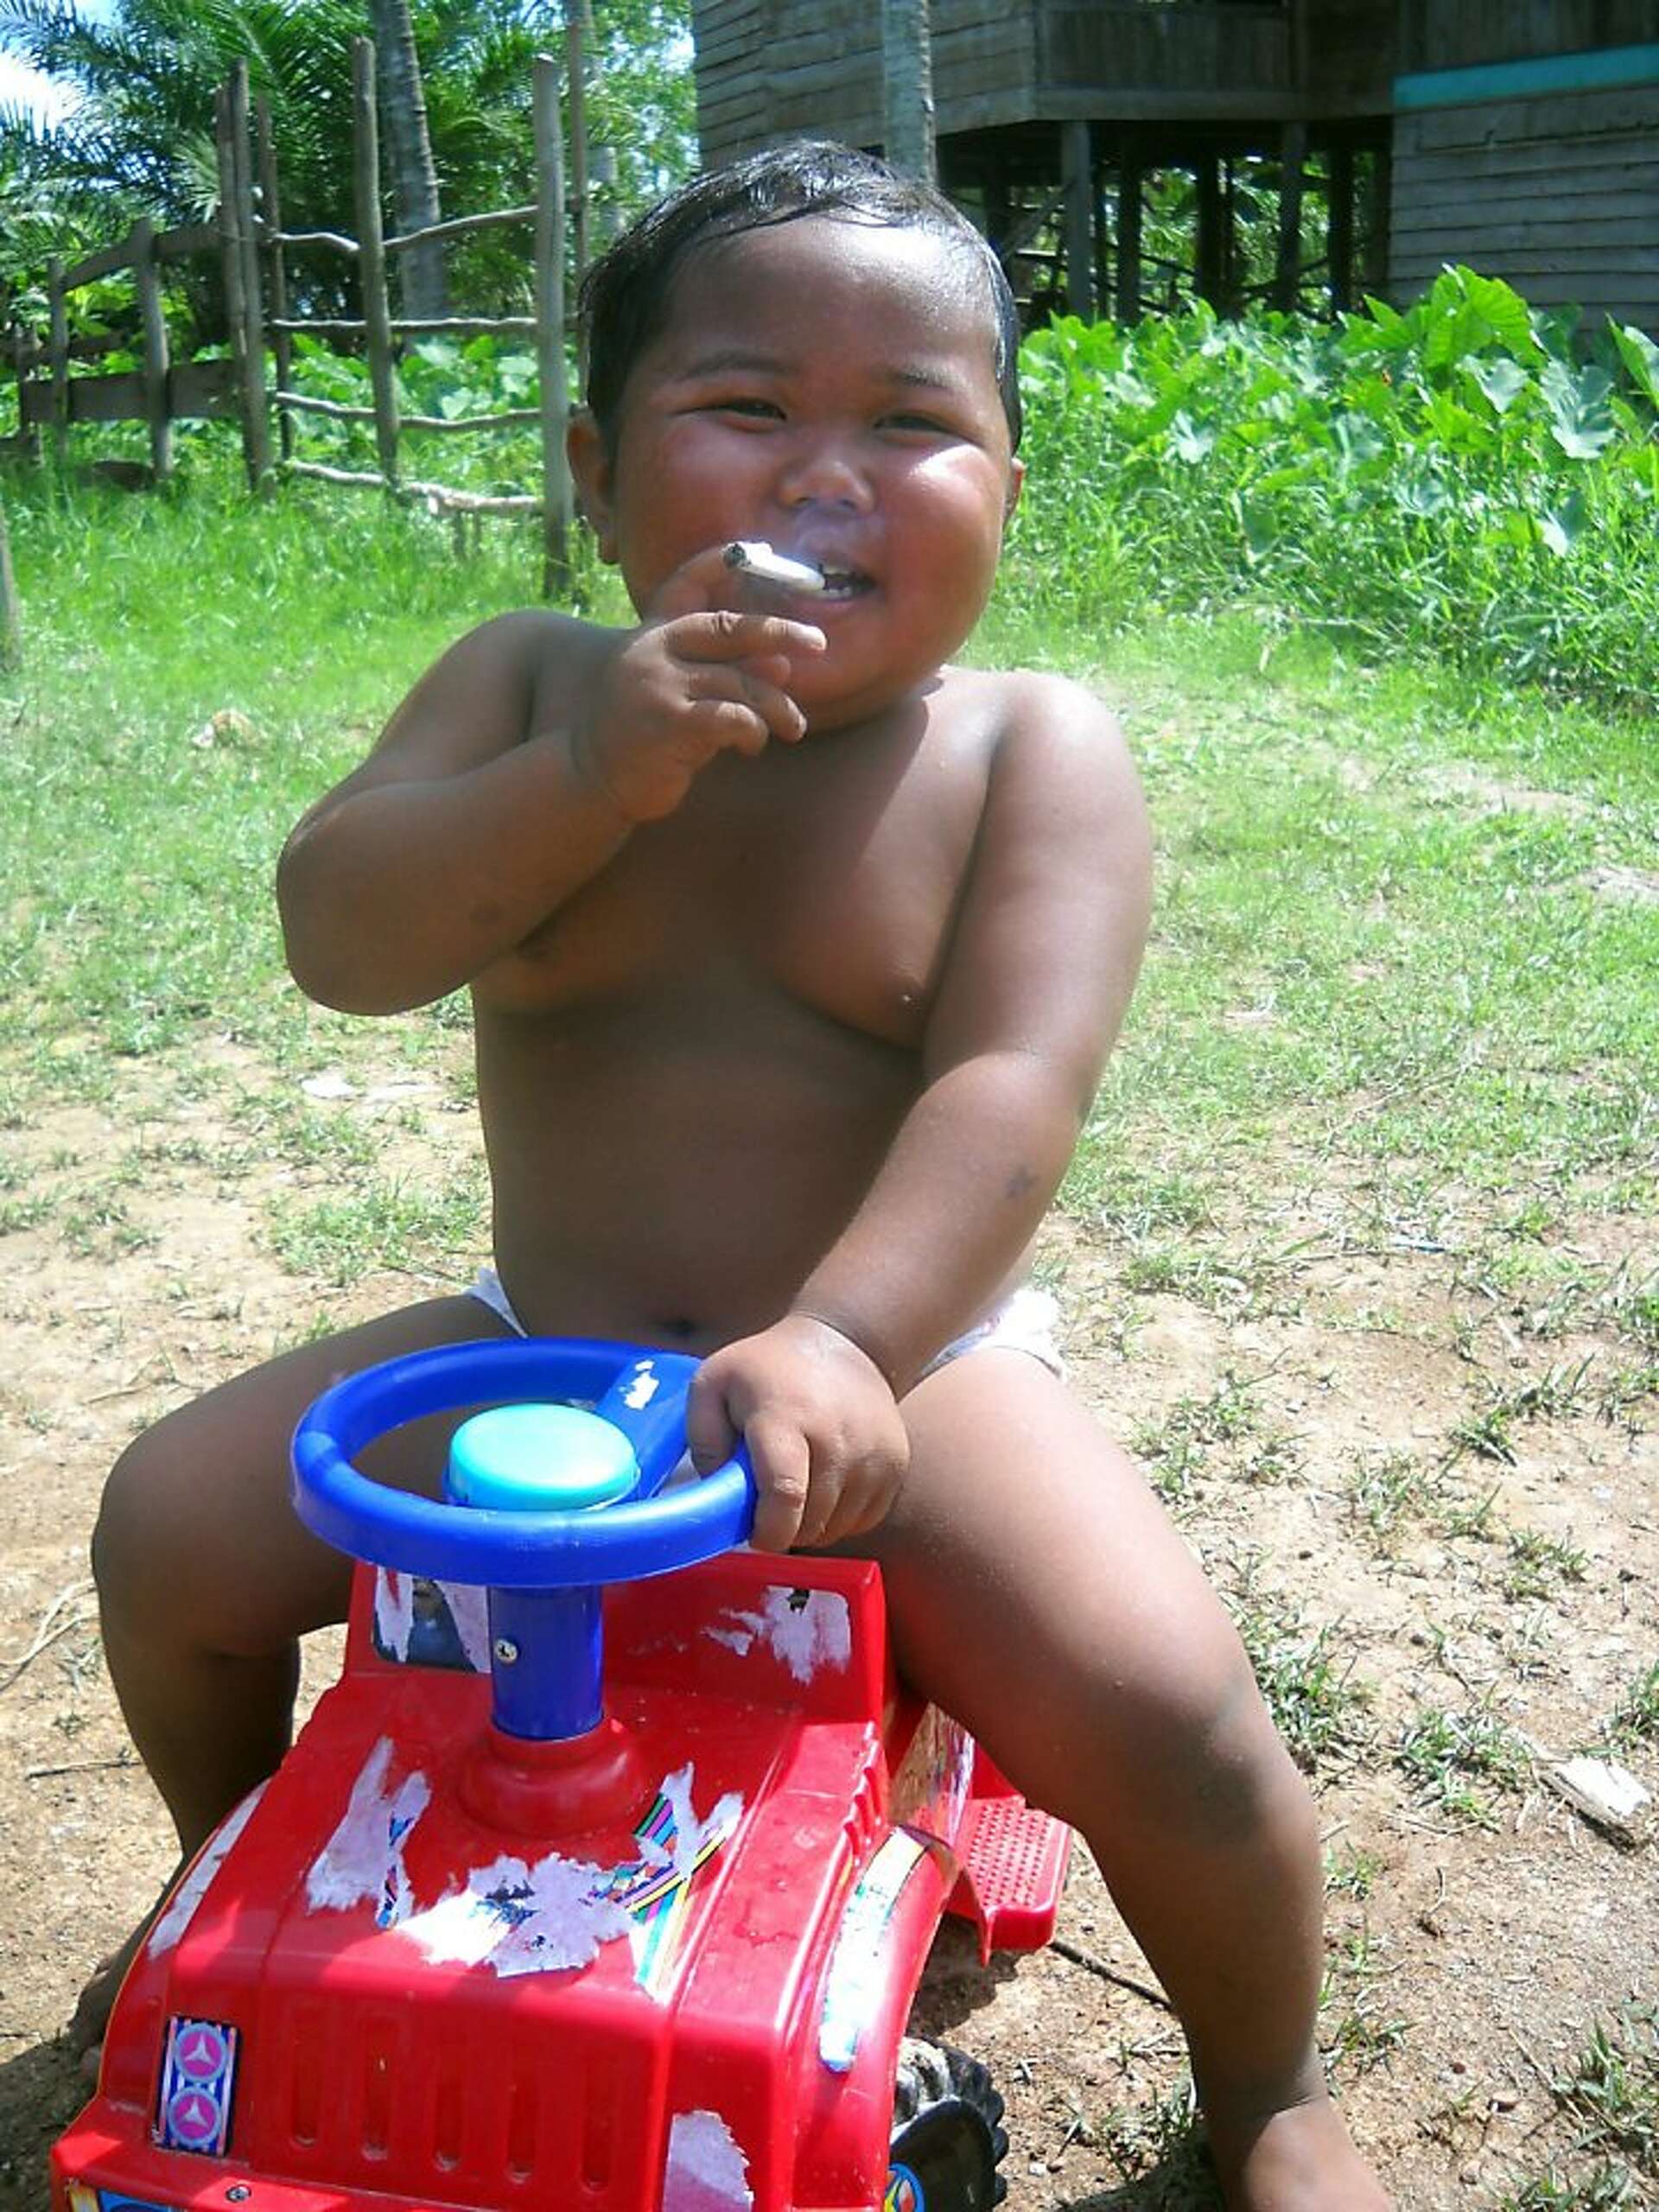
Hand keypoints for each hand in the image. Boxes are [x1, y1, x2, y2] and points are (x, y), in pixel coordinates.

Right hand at [573, 545, 826, 823]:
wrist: (594, 776)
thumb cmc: (644, 734)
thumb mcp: (681, 693)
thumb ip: (723, 674)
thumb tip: (783, 664)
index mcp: (653, 635)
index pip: (684, 586)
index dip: (715, 563)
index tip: (748, 547)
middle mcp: (654, 650)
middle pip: (728, 628)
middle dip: (781, 633)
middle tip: (819, 644)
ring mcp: (659, 684)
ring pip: (742, 684)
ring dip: (777, 708)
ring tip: (793, 728)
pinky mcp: (669, 722)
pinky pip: (733, 718)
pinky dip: (754, 731)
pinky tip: (752, 746)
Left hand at [687, 1316, 909, 1553]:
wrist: (846, 1343)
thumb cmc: (768, 1368)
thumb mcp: (713, 1382)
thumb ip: (702, 1438)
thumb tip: (716, 1488)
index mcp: (786, 1418)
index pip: (784, 1495)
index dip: (767, 1531)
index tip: (753, 1532)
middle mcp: (837, 1439)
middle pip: (810, 1521)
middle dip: (782, 1528)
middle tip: (767, 1504)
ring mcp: (873, 1455)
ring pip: (836, 1528)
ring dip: (810, 1523)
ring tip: (797, 1488)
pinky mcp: (896, 1466)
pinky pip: (862, 1520)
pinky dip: (839, 1516)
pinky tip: (825, 1484)